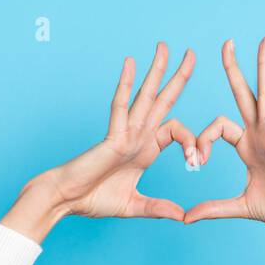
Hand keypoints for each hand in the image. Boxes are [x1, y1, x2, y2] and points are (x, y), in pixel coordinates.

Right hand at [2, 42, 198, 241]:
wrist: (67, 200)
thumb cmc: (93, 199)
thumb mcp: (134, 206)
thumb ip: (158, 208)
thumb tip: (182, 216)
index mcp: (146, 149)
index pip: (177, 132)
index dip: (192, 142)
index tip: (197, 161)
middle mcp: (137, 136)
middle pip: (162, 100)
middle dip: (178, 77)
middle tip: (191, 53)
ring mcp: (125, 133)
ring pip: (144, 96)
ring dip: (156, 71)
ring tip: (165, 47)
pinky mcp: (111, 137)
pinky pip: (120, 107)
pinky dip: (125, 85)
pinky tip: (130, 63)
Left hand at [183, 37, 264, 232]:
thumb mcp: (238, 207)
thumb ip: (213, 208)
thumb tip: (186, 218)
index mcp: (247, 147)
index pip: (218, 128)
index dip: (202, 140)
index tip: (197, 161)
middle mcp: (259, 134)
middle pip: (244, 94)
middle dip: (235, 68)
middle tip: (227, 43)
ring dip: (263, 65)